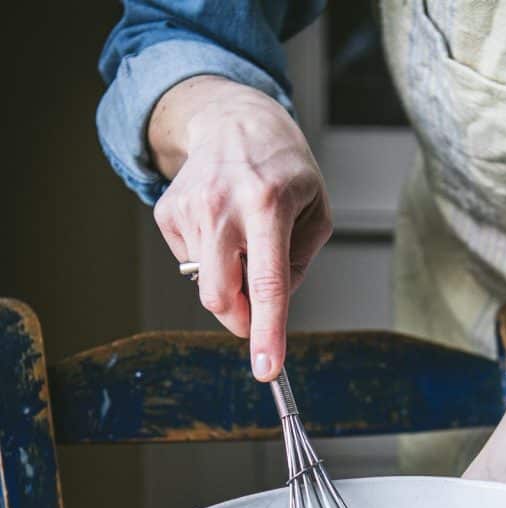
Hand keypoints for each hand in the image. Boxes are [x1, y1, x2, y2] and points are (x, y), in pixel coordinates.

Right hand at [148, 76, 331, 379]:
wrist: (232, 119)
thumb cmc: (283, 168)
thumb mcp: (315, 211)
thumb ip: (298, 265)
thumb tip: (268, 306)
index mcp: (268, 206)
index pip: (266, 284)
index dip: (267, 332)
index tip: (266, 368)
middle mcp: (223, 207)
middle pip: (219, 297)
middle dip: (239, 318)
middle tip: (255, 310)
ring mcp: (190, 209)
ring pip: (206, 284)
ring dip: (229, 279)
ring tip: (243, 237)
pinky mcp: (167, 212)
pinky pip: (190, 264)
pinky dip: (211, 259)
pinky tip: (220, 226)